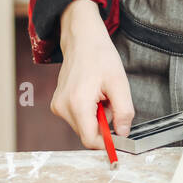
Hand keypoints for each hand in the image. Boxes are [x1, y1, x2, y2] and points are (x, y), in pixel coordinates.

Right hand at [51, 0, 134, 147]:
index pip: (90, 140)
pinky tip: (93, 93)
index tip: (120, 139)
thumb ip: (124, 111)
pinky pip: (78, 117)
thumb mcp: (119, 83)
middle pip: (88, 133)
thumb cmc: (100, 56)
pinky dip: (89, 110)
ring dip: (97, 116)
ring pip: (84, 125)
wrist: (81, 39)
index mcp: (77, 104)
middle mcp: (63, 107)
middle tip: (110, 100)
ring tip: (101, 93)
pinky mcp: (58, 104)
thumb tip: (123, 133)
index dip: (107, 143)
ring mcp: (58, 106)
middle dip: (104, 123)